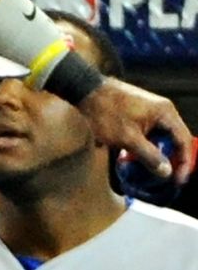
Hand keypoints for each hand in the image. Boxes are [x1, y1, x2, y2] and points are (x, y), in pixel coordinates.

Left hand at [79, 79, 193, 187]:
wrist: (85, 90)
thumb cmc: (106, 113)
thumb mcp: (128, 139)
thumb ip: (148, 156)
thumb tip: (166, 172)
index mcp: (166, 114)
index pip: (184, 140)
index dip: (184, 162)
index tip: (178, 179)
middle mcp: (163, 110)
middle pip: (175, 139)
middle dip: (172, 159)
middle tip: (166, 177)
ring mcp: (151, 111)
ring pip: (161, 137)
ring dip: (157, 153)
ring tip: (152, 171)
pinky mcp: (139, 113)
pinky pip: (149, 133)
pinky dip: (146, 146)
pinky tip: (136, 158)